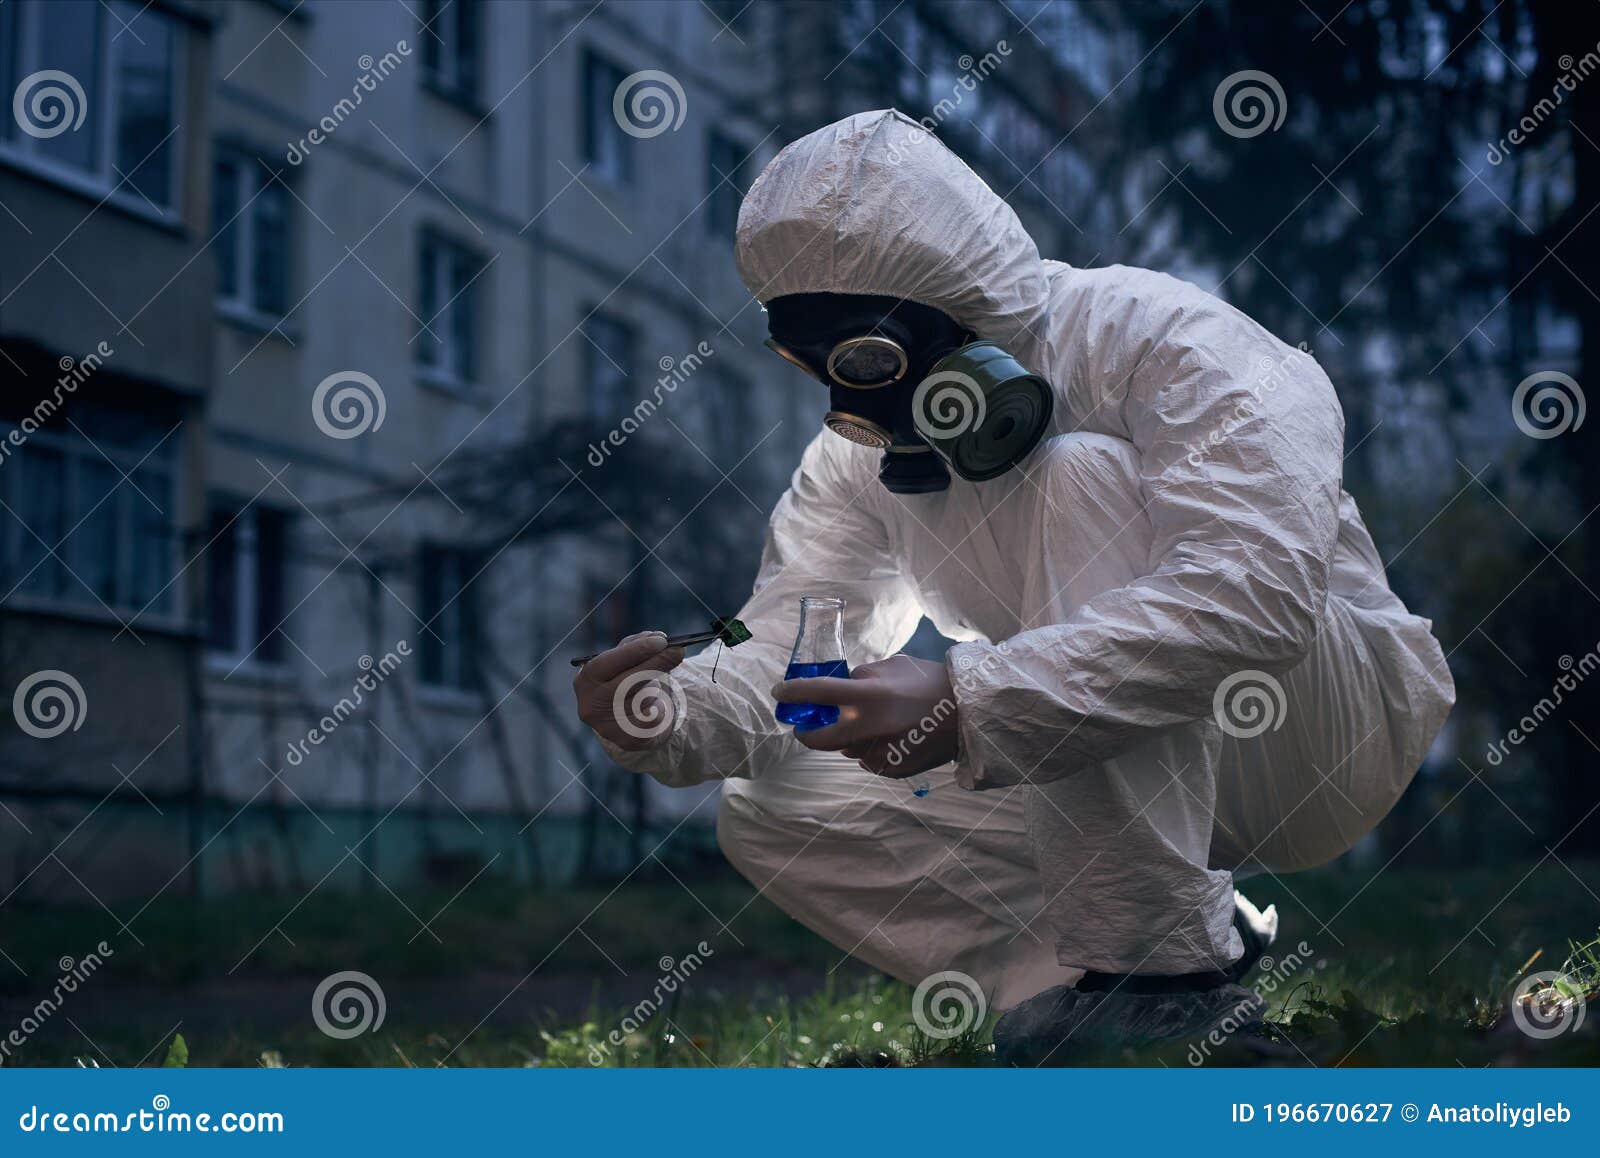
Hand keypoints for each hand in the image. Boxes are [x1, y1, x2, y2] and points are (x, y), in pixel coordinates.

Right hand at [572, 631, 685, 750]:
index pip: (608, 662)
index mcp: (586, 680)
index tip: (662, 640)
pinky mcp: (626, 740)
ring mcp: (606, 725)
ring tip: (652, 685)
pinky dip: (657, 707)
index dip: (636, 650)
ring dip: (655, 686)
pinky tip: (652, 707)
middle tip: (678, 651)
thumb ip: (637, 646)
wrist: (623, 721)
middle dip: (656, 663)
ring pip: (643, 698)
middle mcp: (591, 704)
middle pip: (627, 681)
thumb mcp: (625, 661)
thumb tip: (657, 637)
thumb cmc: (623, 682)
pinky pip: (652, 717)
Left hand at [771, 654, 958, 775]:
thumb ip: (860, 679)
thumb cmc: (928, 682)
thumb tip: (834, 689)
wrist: (967, 713)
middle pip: (820, 739)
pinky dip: (870, 747)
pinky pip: (868, 759)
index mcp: (870, 697)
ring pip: (847, 749)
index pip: (817, 694)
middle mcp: (872, 728)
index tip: (780, 692)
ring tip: (874, 721)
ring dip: (848, 737)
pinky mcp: (892, 769)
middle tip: (805, 725)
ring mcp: (882, 753)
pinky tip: (892, 734)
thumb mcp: (891, 667)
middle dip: (806, 733)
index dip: (792, 692)